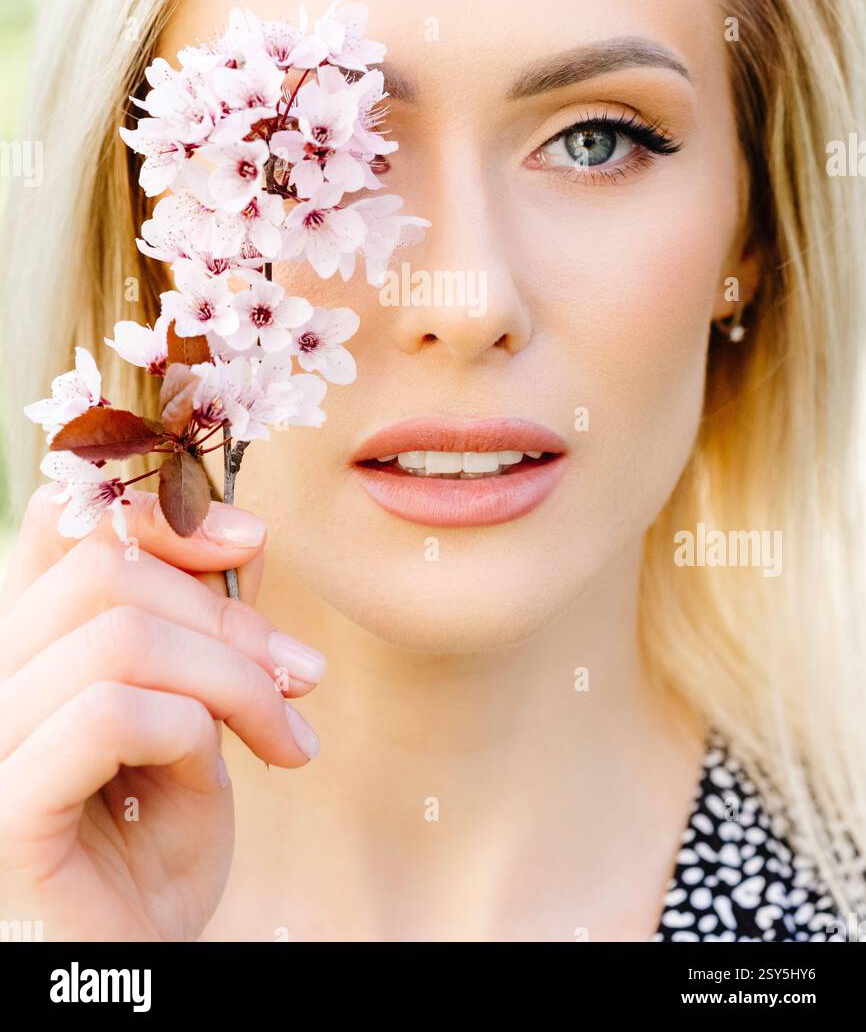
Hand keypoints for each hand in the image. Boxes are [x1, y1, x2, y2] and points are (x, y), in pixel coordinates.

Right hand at [0, 485, 324, 940]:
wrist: (134, 975)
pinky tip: (218, 777)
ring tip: (285, 736)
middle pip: (102, 572)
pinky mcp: (0, 814)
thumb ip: (202, 626)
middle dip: (226, 614)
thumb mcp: (194, 717)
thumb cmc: (152, 854)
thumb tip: (242, 534)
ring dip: (232, 679)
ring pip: (117, 637)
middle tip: (300, 677)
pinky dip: (190, 731)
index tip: (250, 539)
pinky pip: (109, 715)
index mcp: (19, 653)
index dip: (157, 513)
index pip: (58, 527)